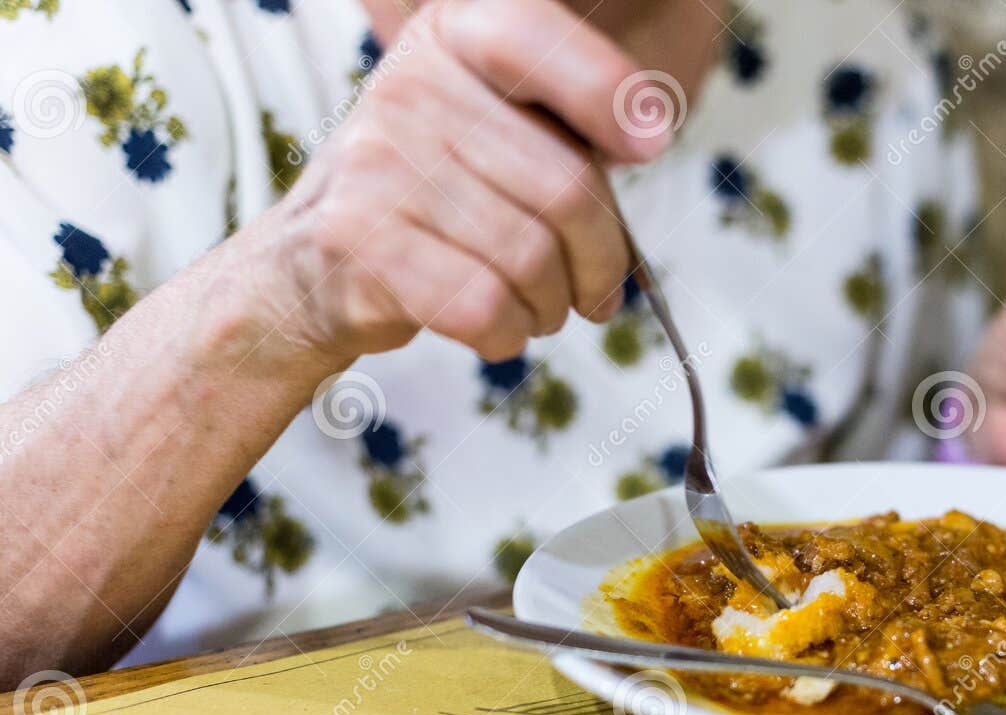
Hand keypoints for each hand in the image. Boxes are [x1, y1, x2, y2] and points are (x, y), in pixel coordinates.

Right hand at [252, 0, 667, 371]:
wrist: (305, 267)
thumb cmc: (428, 203)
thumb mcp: (490, 133)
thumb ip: (565, 131)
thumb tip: (652, 130)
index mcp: (451, 40)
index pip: (539, 41)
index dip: (609, 90)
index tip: (651, 142)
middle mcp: (409, 87)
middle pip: (566, 188)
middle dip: (600, 262)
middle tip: (595, 290)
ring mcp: (378, 163)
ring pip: (532, 259)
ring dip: (552, 306)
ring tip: (534, 306)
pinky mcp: (360, 241)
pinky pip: (485, 306)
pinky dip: (508, 334)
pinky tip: (496, 326)